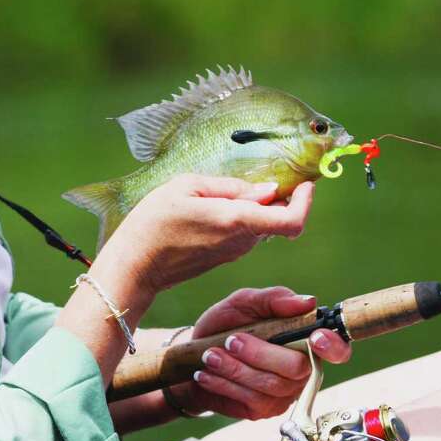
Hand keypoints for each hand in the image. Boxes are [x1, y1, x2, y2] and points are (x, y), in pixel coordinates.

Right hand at [92, 175, 314, 294]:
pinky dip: (241, 217)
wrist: (134, 267)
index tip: (306, 183)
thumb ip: (231, 187)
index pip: (292, 220)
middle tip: (263, 173)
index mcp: (236, 221)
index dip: (306, 201)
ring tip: (222, 190)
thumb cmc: (154, 222)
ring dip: (256, 205)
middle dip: (280, 197)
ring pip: (261, 224)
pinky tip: (213, 206)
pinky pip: (245, 232)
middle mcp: (242, 241)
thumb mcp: (186, 187)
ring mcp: (235, 252)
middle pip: (279, 218)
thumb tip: (269, 190)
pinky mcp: (225, 257)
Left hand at [170, 286, 350, 420]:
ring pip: (270, 385)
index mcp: (304, 338)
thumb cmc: (226, 325)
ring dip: (235, 368)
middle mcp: (301, 369)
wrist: (195, 354)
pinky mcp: (262, 410)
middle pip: (298, 368)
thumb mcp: (244, 302)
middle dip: (260, 353)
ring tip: (211, 355)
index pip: (337, 348)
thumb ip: (273, 299)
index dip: (333, 346)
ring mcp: (283, 393)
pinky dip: (225, 383)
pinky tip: (208, 373)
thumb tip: (307, 302)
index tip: (316, 337)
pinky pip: (250, 399)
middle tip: (231, 340)